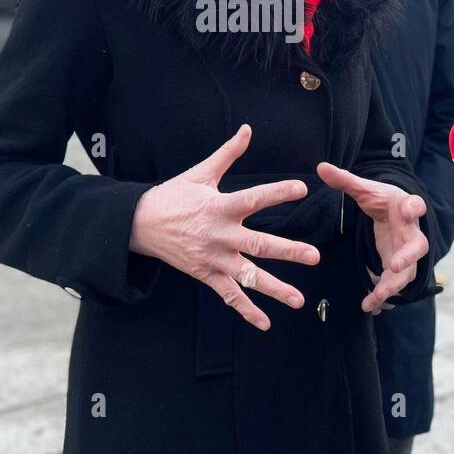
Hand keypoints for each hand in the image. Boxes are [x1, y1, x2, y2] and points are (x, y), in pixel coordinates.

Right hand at [129, 125, 320, 330]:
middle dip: (288, 251)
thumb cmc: (173, 196)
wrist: (139, 225)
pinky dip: (247, 311)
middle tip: (314, 256)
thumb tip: (247, 129)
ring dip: (275, 289)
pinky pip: (229, 297)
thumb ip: (228, 154)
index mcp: (219, 207)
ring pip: (248, 277)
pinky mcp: (206, 275)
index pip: (254, 198)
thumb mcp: (200, 174)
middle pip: (259, 244)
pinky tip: (266, 323)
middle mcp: (219, 235)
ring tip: (299, 300)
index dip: (278, 192)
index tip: (302, 188)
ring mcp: (213, 259)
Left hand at [316, 162, 428, 313]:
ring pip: (407, 272)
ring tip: (377, 297)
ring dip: (394, 285)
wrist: (397, 213)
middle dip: (409, 256)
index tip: (410, 210)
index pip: (415, 205)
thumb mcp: (366, 189)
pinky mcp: (399, 267)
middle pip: (418, 246)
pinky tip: (369, 305)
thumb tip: (321, 166)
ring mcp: (407, 252)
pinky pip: (395, 283)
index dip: (414, 208)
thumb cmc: (383, 200)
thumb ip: (345, 180)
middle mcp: (411, 231)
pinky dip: (384, 295)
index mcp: (404, 206)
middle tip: (396, 265)